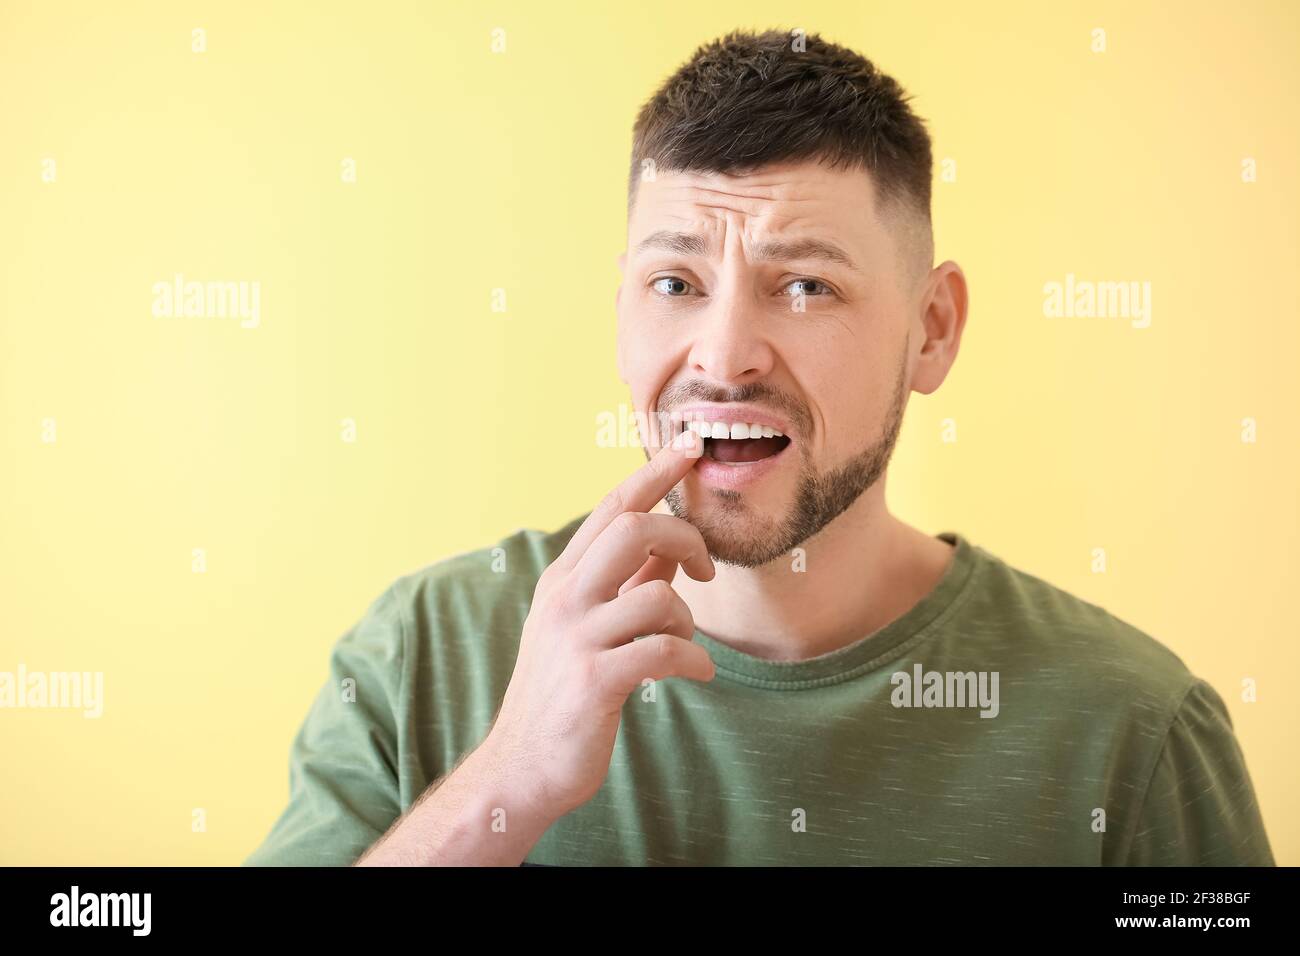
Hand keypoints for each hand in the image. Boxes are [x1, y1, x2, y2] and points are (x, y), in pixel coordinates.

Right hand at [486, 428, 715, 818]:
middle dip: (684, 539)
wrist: (522, 767)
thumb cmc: (563, 694)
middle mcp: (565, 598)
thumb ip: (626, 583)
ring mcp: (577, 638)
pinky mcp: (597, 680)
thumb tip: (671, 545)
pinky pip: (665, 650)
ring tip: (685, 644)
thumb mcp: (586, 627)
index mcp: (563, 579)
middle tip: (706, 571)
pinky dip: (694, 660)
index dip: (655, 474)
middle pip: (634, 530)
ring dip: (688, 619)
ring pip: (658, 594)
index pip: (612, 508)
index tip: (691, 447)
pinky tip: (695, 674)